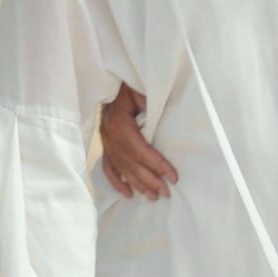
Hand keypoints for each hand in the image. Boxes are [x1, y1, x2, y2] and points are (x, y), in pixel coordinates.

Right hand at [98, 83, 177, 199]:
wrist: (112, 79)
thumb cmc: (131, 86)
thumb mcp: (141, 91)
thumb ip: (151, 106)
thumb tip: (163, 123)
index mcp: (119, 124)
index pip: (141, 151)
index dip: (157, 165)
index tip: (173, 177)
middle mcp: (109, 136)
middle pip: (131, 164)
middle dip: (149, 180)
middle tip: (166, 193)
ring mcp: (105, 141)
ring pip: (121, 169)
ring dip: (138, 184)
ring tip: (153, 197)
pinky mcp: (104, 144)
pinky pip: (108, 167)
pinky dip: (117, 182)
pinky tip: (128, 193)